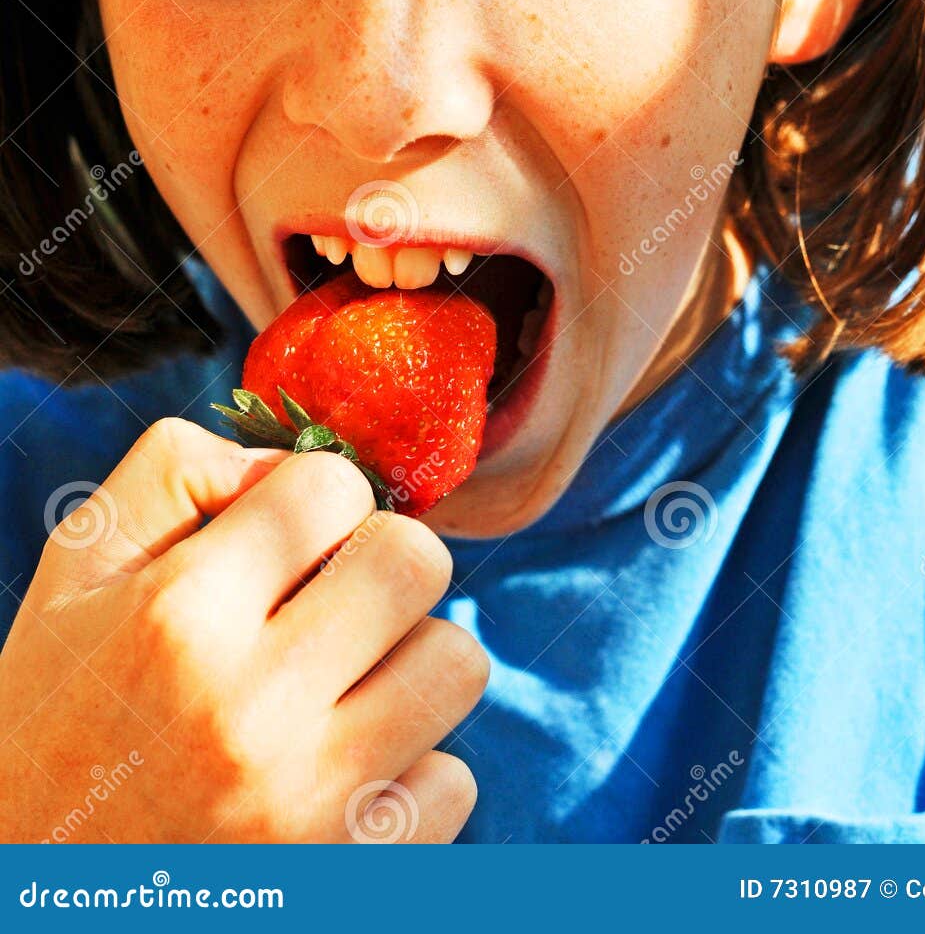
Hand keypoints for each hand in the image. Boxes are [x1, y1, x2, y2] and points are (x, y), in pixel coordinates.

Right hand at [0, 418, 486, 841]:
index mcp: (180, 615)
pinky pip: (454, 781)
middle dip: (382, 560)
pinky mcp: (346, 873)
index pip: (335, 484)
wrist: (32, 889)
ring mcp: (307, 803)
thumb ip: (176, 471)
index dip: (317, 496)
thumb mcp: (78, 570)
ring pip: (456, 663)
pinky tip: (341, 768)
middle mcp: (251, 707)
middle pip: (417, 562)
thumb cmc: (56, 710)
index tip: (288, 538)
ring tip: (342, 682)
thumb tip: (288, 461)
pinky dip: (412, 769)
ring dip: (409, 659)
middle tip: (334, 598)